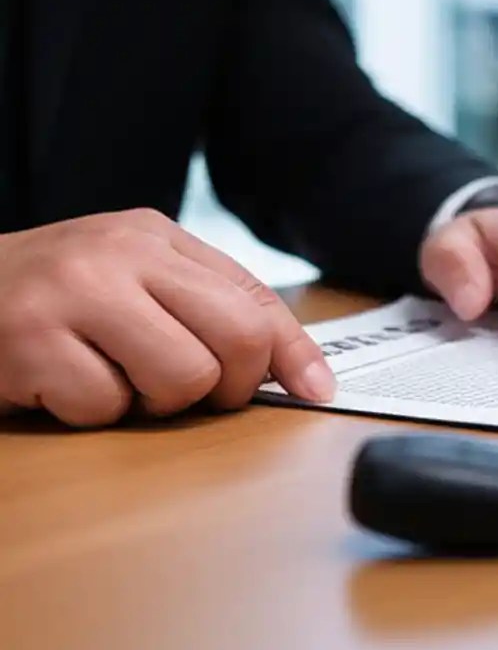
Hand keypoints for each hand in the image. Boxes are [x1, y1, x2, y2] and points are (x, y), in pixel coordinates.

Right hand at [0, 209, 333, 426]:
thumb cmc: (51, 299)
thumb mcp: (132, 281)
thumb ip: (209, 311)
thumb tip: (303, 376)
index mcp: (155, 237)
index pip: (255, 299)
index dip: (294, 354)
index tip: (316, 392)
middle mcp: (119, 254)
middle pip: (238, 338)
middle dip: (229, 385)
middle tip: (191, 392)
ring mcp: (72, 293)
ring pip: (183, 378)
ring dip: (155, 402)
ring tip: (114, 379)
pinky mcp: (28, 341)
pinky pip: (106, 407)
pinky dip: (90, 412)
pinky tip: (60, 383)